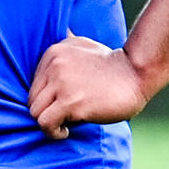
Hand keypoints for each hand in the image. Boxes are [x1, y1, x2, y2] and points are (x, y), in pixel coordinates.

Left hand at [29, 36, 148, 137]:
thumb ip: (66, 47)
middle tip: (64, 117)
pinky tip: (66, 131)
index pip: (34, 84)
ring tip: (64, 125)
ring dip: (48, 123)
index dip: (46, 99)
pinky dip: (53, 132)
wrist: (137, 73)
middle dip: (46, 111)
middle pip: (32, 99)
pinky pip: (45, 123)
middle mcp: (54, 65)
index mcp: (54, 52)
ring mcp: (62, 84)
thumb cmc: (113, 65)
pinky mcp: (70, 102)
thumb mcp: (84, 45)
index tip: (62, 104)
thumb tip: (59, 36)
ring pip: (35, 111)